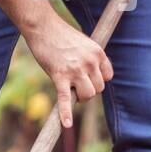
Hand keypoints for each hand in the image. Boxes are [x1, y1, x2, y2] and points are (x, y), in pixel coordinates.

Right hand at [0, 0, 113, 128]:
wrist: (43, 26)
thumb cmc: (61, 35)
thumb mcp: (83, 43)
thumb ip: (90, 59)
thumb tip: (90, 77)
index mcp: (98, 52)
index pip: (107, 77)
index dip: (97, 80)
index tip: (87, 78)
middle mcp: (90, 62)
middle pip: (98, 89)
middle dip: (88, 90)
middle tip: (75, 84)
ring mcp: (75, 70)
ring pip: (87, 95)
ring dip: (80, 97)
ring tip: (70, 91)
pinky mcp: (59, 76)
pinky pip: (65, 99)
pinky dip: (65, 113)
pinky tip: (66, 124)